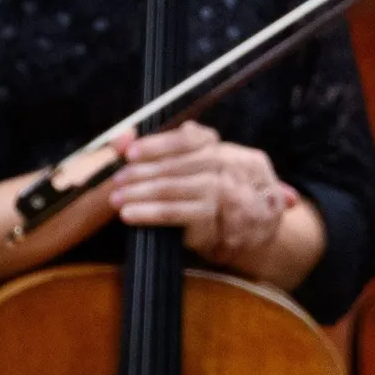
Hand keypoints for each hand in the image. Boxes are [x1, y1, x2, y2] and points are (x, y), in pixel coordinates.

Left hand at [110, 122, 297, 266]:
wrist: (257, 238)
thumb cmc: (221, 202)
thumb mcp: (201, 174)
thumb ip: (161, 152)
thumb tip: (122, 136)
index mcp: (229, 151)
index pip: (194, 138)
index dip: (160, 144)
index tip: (130, 152)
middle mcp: (235, 167)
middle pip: (184, 163)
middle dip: (146, 171)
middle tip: (117, 179)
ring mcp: (232, 194)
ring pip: (181, 187)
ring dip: (144, 193)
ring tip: (117, 198)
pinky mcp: (222, 223)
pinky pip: (182, 215)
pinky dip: (153, 213)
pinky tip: (131, 215)